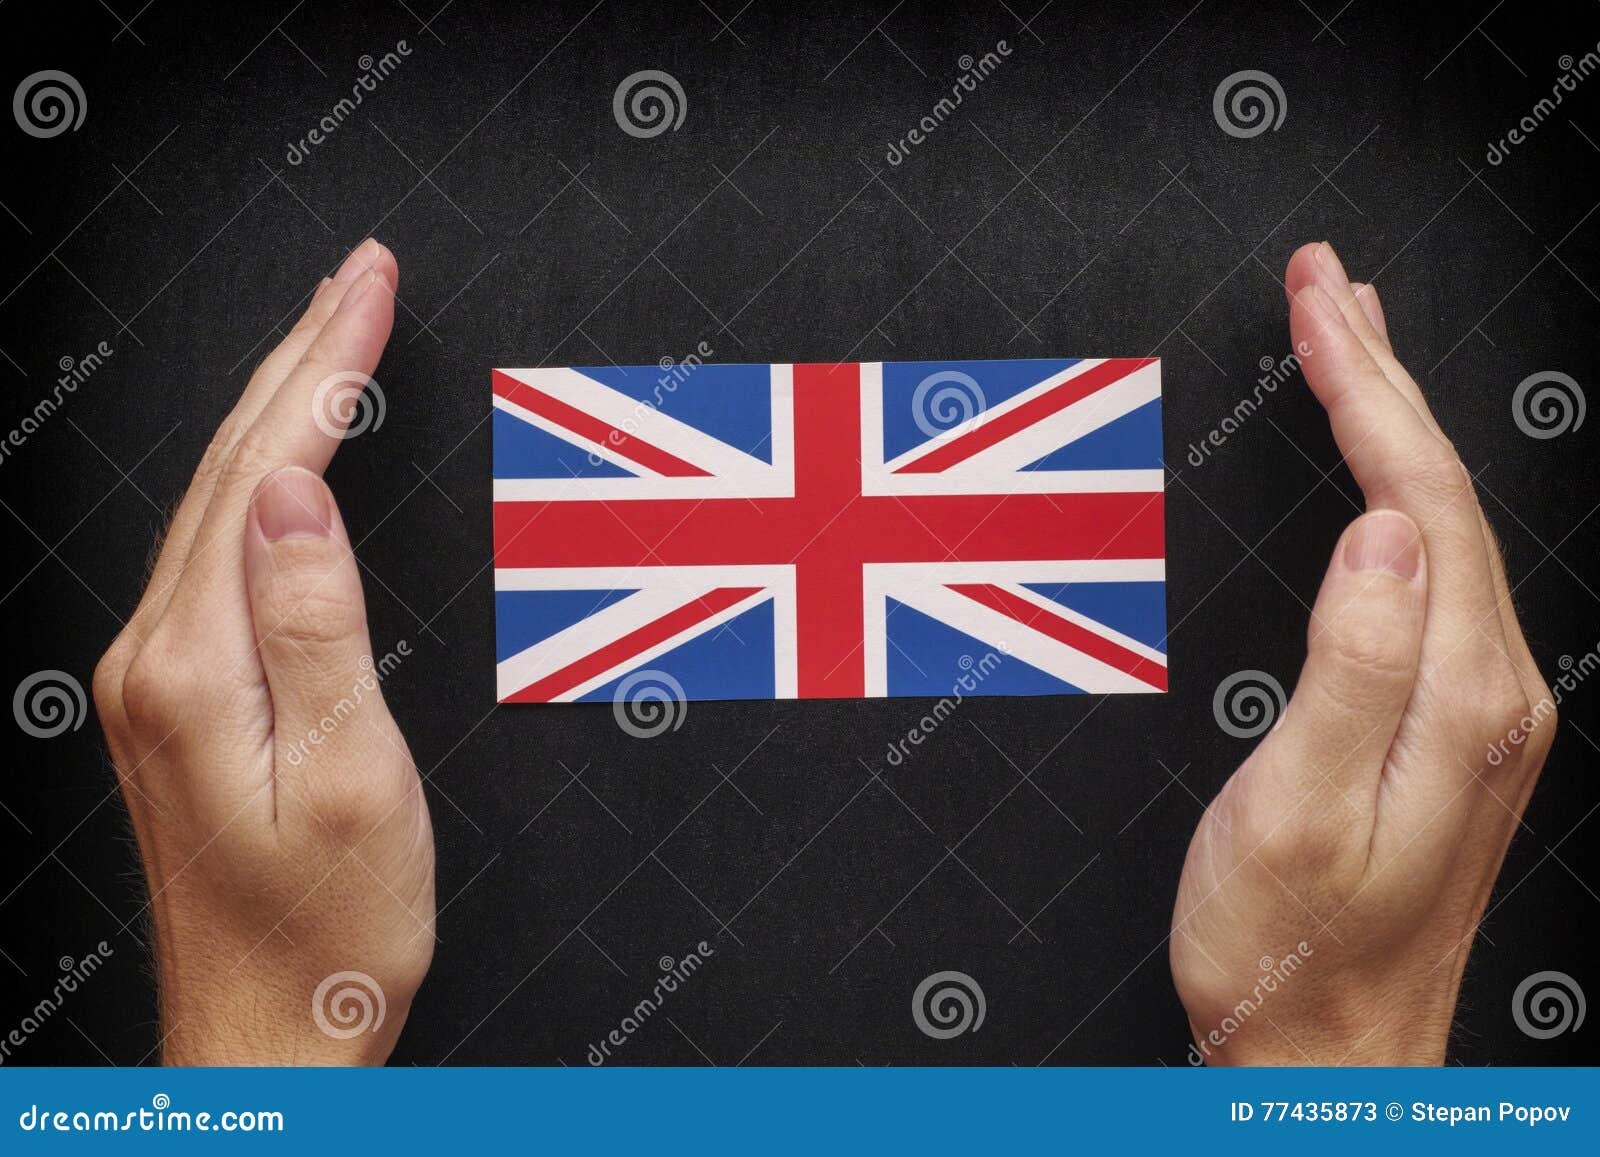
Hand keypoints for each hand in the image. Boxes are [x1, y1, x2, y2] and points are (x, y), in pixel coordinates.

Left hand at [91, 239, 434, 1064]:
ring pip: (220, 501)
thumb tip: (299, 498)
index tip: (366, 288)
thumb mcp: (350, 779)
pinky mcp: (177, 695)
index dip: (323, 369)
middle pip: (232, 468)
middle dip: (298, 359)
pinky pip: (218, 550)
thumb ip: (315, 628)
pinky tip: (289, 459)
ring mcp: (158, 674)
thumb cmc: (326, 930)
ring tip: (328, 336)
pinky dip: (264, 478)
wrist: (267, 1034)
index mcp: (199, 665)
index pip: (269, 472)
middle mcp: (157, 656)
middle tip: (355, 276)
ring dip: (278, 408)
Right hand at [1170, 242, 1555, 1064]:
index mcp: (1454, 697)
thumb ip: (1354, 668)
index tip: (1319, 307)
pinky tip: (1375, 479)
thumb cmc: (1290, 948)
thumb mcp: (1296, 810)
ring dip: (1395, 424)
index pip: (1418, 498)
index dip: (1366, 389)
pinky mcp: (1451, 726)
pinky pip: (1434, 573)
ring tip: (1353, 346)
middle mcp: (1489, 693)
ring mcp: (1478, 710)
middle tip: (1331, 287)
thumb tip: (1382, 538)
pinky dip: (1397, 494)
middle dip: (1384, 375)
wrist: (1325, 1052)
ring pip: (1444, 525)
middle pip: (1445, 493)